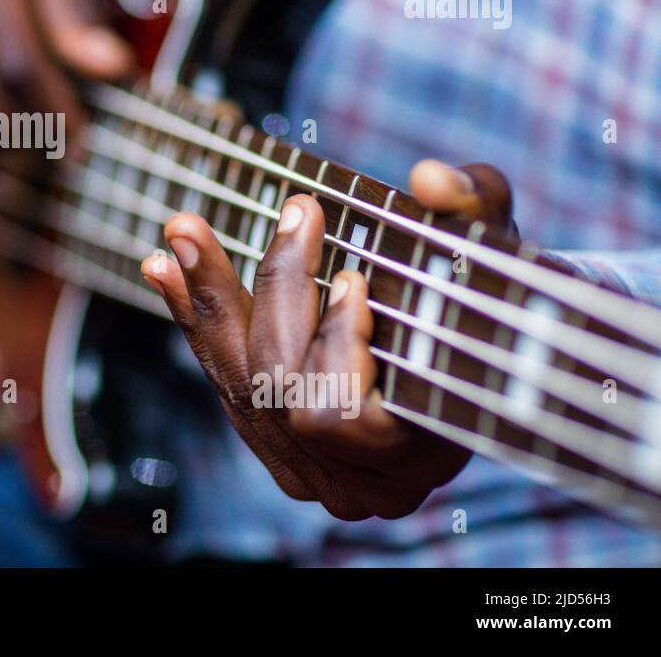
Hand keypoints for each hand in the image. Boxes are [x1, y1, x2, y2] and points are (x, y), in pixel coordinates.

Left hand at [140, 159, 514, 519]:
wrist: (486, 369)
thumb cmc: (492, 309)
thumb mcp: (498, 249)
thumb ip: (477, 210)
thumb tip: (431, 179)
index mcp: (418, 453)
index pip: (341, 414)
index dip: (335, 348)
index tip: (351, 278)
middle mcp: (359, 482)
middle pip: (276, 391)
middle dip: (269, 293)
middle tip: (256, 216)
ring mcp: (315, 475)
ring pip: (239, 386)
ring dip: (207, 301)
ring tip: (180, 232)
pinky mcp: (279, 454)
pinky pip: (225, 386)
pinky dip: (197, 321)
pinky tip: (165, 268)